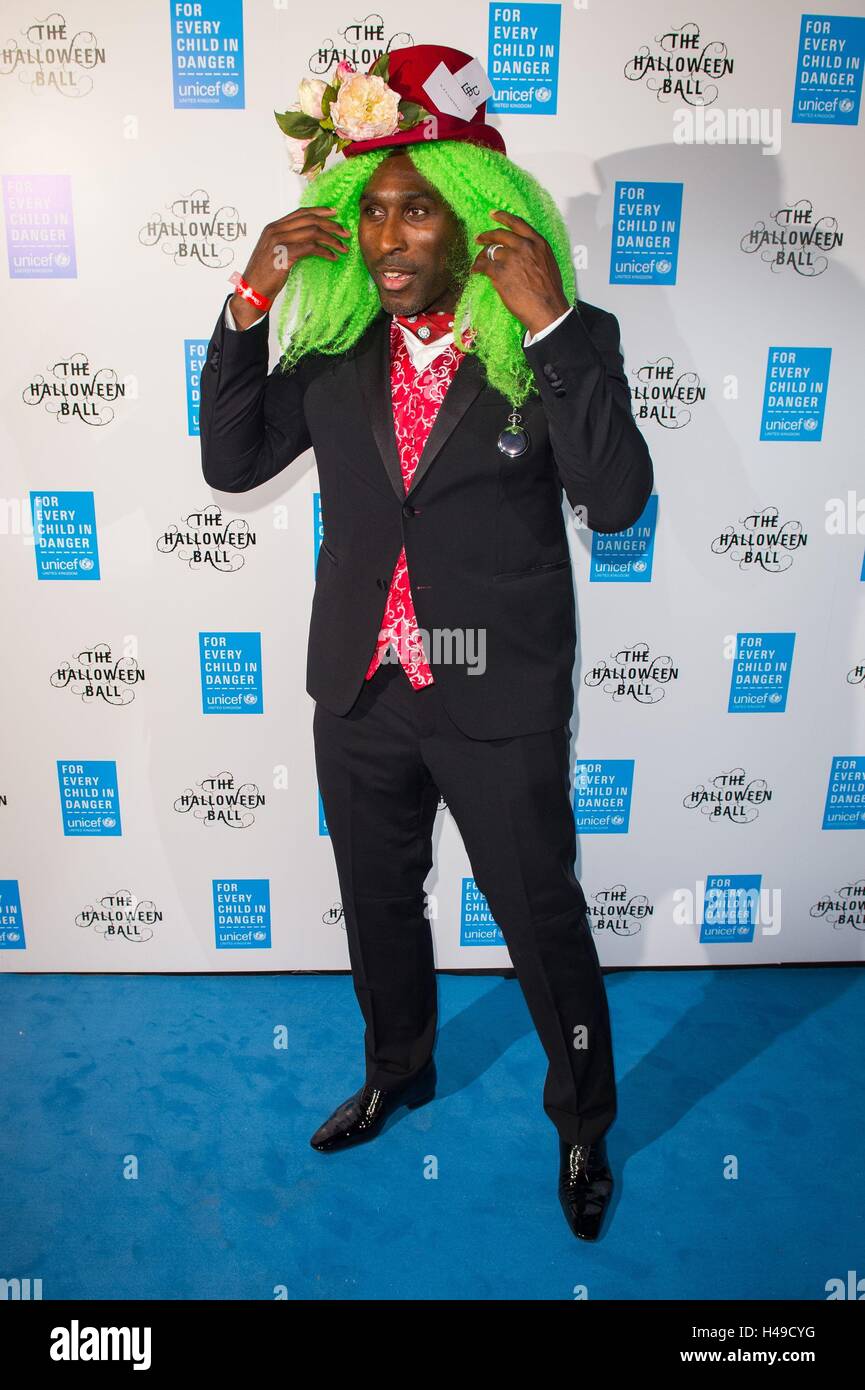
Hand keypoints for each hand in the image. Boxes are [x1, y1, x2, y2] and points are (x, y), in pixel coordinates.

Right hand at [229, 207, 349, 326]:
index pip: (300, 212)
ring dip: (331, 239)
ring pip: (312, 232)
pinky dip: (325, 251)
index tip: (335, 213)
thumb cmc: (264, 275)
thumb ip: (288, 241)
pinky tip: (332, 257)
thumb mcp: (274, 252)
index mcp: (273, 227)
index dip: (319, 211)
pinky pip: (310, 247)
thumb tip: (308, 239)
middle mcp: (275, 230)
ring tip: (343, 247)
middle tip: (345, 233)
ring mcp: (279, 241)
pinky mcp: (284, 255)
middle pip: (309, 220)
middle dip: (331, 225)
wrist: (252, 290)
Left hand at [471, 210, 569, 336]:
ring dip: (482, 257)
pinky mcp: (500, 273)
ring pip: (490, 251)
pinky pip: (483, 266)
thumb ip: (536, 253)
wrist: (547, 309)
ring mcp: (511, 259)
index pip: (517, 223)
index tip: (493, 214)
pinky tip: (475, 271)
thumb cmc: (550, 292)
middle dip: (487, 235)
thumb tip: (525, 253)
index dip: (503, 217)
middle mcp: (524, 247)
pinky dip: (477, 268)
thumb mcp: (549, 264)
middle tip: (480, 238)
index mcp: (538, 243)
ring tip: (479, 262)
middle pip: (500, 235)